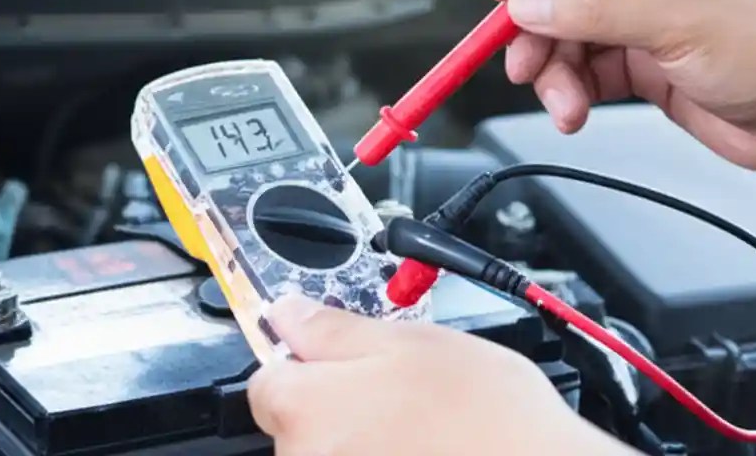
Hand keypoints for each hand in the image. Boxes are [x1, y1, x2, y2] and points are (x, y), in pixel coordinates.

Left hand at [247, 295, 632, 454]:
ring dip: (365, 442)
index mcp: (301, 407)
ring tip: (423, 433)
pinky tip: (428, 453)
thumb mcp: (410, 340)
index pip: (267, 380)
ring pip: (333, 454)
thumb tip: (287, 313)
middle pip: (298, 424)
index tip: (340, 363)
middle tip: (398, 395)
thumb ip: (332, 328)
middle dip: (338, 406)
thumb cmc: (488, 417)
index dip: (305, 364)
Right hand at [491, 0, 755, 172]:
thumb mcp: (680, 19)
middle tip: (521, 58)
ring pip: (567, 32)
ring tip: (561, 100)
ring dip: (554, 70)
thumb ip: (595, 8)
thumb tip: (530, 2)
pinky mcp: (641, 58)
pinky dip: (569, 91)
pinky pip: (582, 68)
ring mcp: (646, 13)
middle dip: (539, 28)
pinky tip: (574, 109)